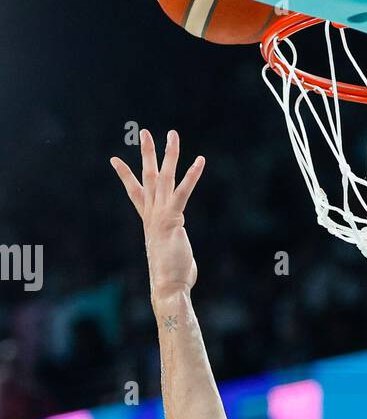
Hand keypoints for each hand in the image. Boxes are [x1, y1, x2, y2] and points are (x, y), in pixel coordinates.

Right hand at [111, 129, 204, 301]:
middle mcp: (152, 214)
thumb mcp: (170, 254)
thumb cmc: (172, 276)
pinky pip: (183, 192)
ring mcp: (161, 215)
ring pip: (163, 178)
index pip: (135, 192)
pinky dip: (192, 176)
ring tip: (172, 134)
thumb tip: (177, 253)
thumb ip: (173, 245)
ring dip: (169, 154)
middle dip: (146, 153)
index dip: (125, 174)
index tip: (114, 159)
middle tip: (144, 132)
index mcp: (149, 221)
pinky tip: (200, 161)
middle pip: (147, 177)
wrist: (167, 286)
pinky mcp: (173, 219)